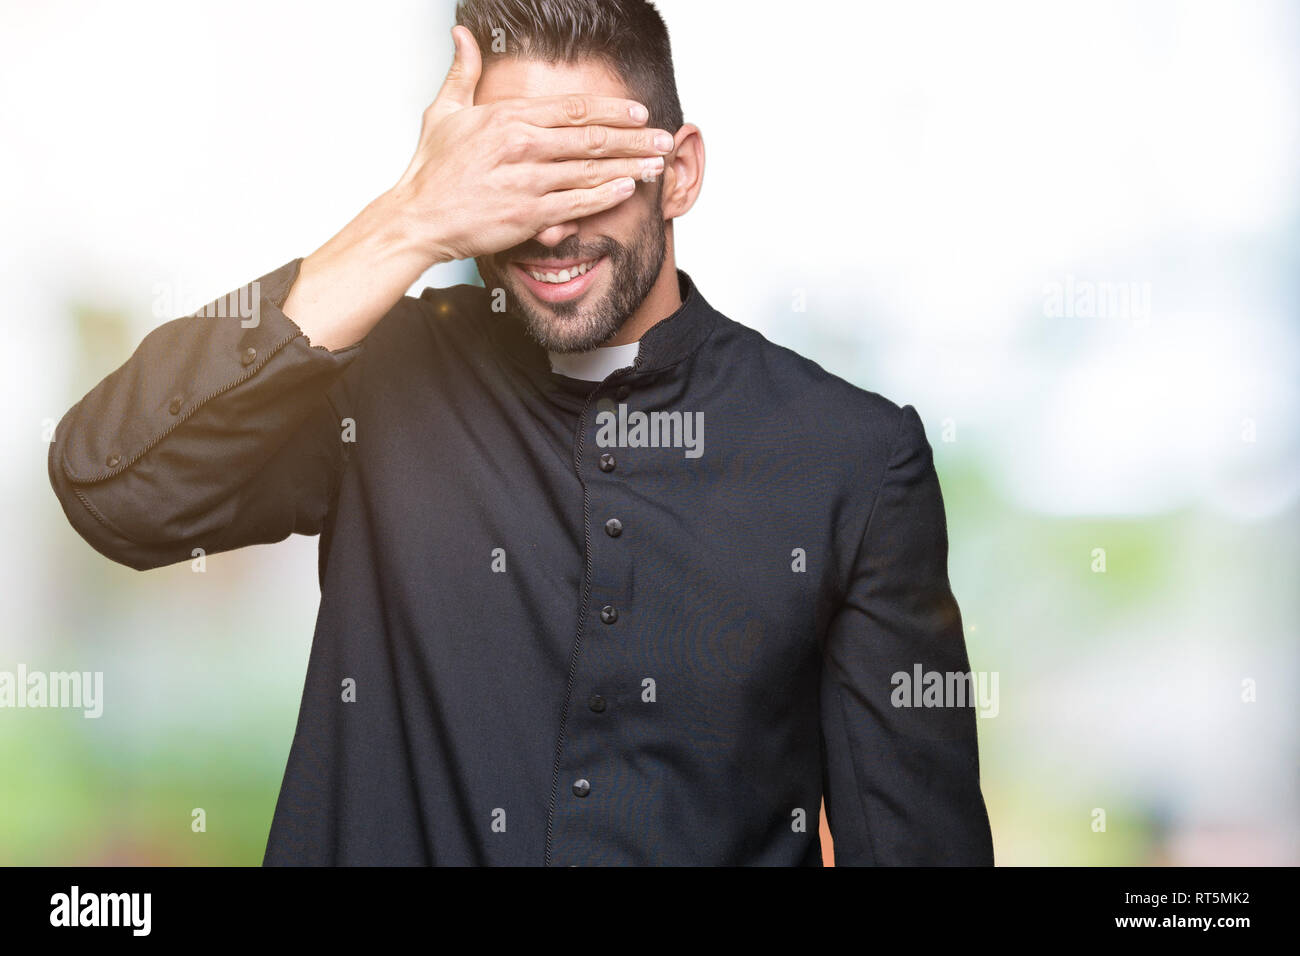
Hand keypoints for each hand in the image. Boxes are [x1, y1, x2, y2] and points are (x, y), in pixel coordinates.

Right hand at [391, 25, 673, 262]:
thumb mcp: (444, 112)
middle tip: (664, 138)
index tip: (638, 112)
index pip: (574, 108)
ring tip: (656, 164)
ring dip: (630, 167)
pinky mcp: (529, 215)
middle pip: (592, 137)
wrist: (417, 218)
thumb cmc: (430, 170)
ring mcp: (528, 181)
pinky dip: (606, 195)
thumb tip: (463, 34)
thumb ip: (463, 72)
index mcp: (508, 117)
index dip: (612, 110)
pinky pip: (577, 203)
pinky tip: (628, 189)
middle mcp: (522, 145)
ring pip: (591, 170)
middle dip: (635, 138)